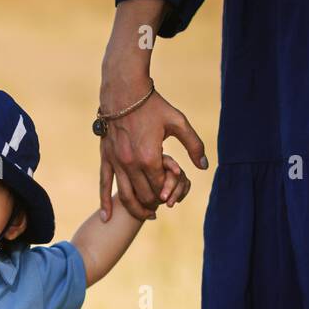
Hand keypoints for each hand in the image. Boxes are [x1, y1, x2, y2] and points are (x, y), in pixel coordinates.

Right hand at [98, 87, 205, 221]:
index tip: (172, 194)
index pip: (160, 187)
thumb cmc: (153, 105)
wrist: (124, 90)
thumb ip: (193, 145)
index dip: (167, 194)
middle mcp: (131, 163)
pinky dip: (105, 203)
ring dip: (136, 210)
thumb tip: (204, 166)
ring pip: (125, 196)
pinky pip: (104, 185)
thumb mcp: (178, 122)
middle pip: (144, 195)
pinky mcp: (106, 158)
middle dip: (154, 204)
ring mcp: (116, 162)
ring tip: (146, 215)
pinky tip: (106, 218)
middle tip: (161, 206)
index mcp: (150, 157)